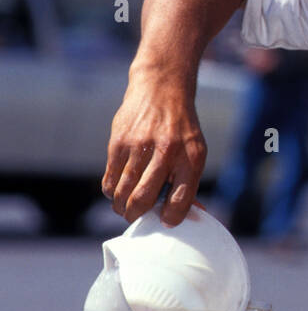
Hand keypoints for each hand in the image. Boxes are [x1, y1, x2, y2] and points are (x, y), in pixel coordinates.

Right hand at [101, 74, 206, 225]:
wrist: (161, 88)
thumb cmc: (180, 128)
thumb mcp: (194, 150)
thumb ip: (187, 182)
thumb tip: (186, 217)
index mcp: (191, 156)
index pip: (181, 199)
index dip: (171, 218)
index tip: (165, 221)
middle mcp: (167, 151)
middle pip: (144, 199)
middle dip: (137, 216)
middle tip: (136, 218)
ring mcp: (140, 145)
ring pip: (123, 192)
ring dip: (121, 207)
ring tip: (125, 207)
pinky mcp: (119, 141)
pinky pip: (110, 179)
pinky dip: (111, 191)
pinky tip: (117, 189)